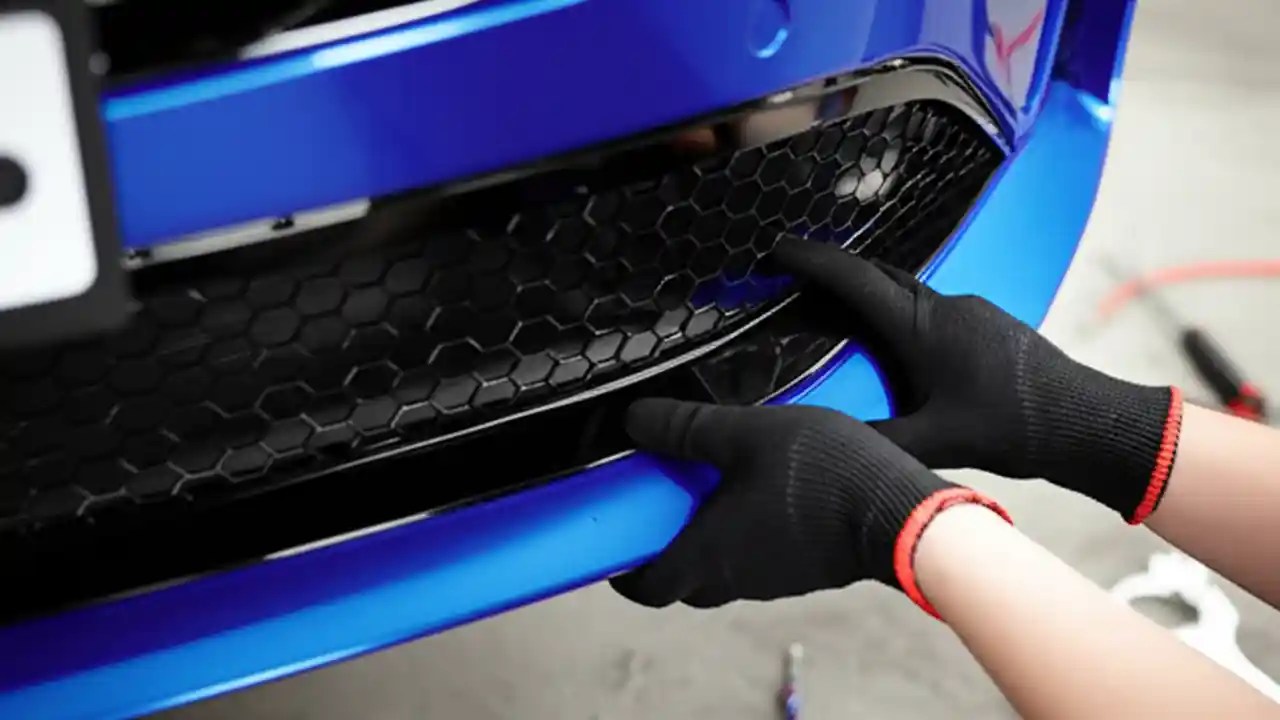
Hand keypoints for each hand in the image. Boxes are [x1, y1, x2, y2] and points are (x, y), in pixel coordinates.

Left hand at [611, 399, 1006, 613]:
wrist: (904, 512)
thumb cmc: (825, 475)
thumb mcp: (746, 431)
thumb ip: (687, 426)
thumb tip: (633, 419)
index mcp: (708, 555)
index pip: (646, 588)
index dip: (624, 573)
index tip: (615, 544)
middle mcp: (737, 578)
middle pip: (683, 580)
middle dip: (665, 549)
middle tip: (662, 504)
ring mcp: (775, 579)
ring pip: (725, 569)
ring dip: (709, 536)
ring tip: (712, 483)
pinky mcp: (808, 568)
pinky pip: (762, 557)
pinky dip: (747, 532)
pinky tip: (762, 488)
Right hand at [774, 237, 1182, 522]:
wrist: (1087, 420)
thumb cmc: (1014, 427)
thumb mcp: (937, 442)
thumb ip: (880, 443)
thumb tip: (827, 442)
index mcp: (922, 326)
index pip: (854, 279)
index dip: (811, 261)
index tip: (776, 249)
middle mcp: (944, 306)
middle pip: (876, 272)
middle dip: (832, 268)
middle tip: (794, 272)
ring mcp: (970, 310)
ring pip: (905, 288)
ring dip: (867, 289)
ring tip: (835, 305)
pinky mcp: (987, 323)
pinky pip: (929, 304)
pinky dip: (897, 309)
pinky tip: (893, 338)